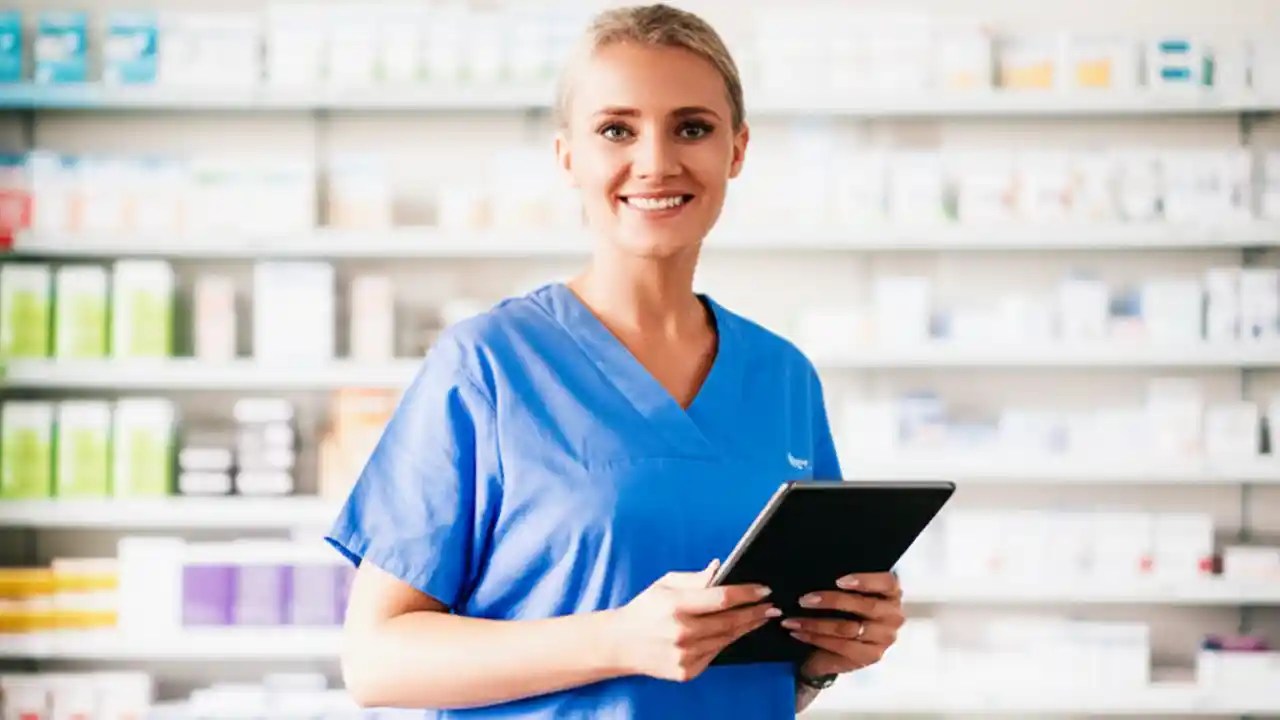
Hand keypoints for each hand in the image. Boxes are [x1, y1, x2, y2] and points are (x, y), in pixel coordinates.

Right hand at [608, 559, 778, 681]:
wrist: (621, 644)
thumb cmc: (644, 610)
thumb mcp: (665, 584)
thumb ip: (695, 578)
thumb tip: (720, 568)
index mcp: (675, 605)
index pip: (721, 598)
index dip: (746, 594)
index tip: (764, 590)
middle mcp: (681, 632)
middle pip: (729, 621)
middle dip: (755, 612)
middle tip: (772, 606)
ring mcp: (685, 655)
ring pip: (726, 639)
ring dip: (747, 627)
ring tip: (762, 617)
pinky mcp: (686, 671)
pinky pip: (716, 653)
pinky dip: (728, 641)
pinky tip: (738, 631)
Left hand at [785, 572, 903, 678]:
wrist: (840, 648)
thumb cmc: (845, 612)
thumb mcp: (847, 594)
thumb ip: (843, 583)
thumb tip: (818, 570)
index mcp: (891, 594)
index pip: (887, 583)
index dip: (865, 580)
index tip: (839, 580)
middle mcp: (893, 616)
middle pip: (865, 606)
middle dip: (831, 601)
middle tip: (804, 600)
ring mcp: (884, 639)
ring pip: (848, 628)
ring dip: (816, 623)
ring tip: (792, 620)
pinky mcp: (870, 656)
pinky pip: (841, 646)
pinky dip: (816, 638)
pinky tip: (798, 633)